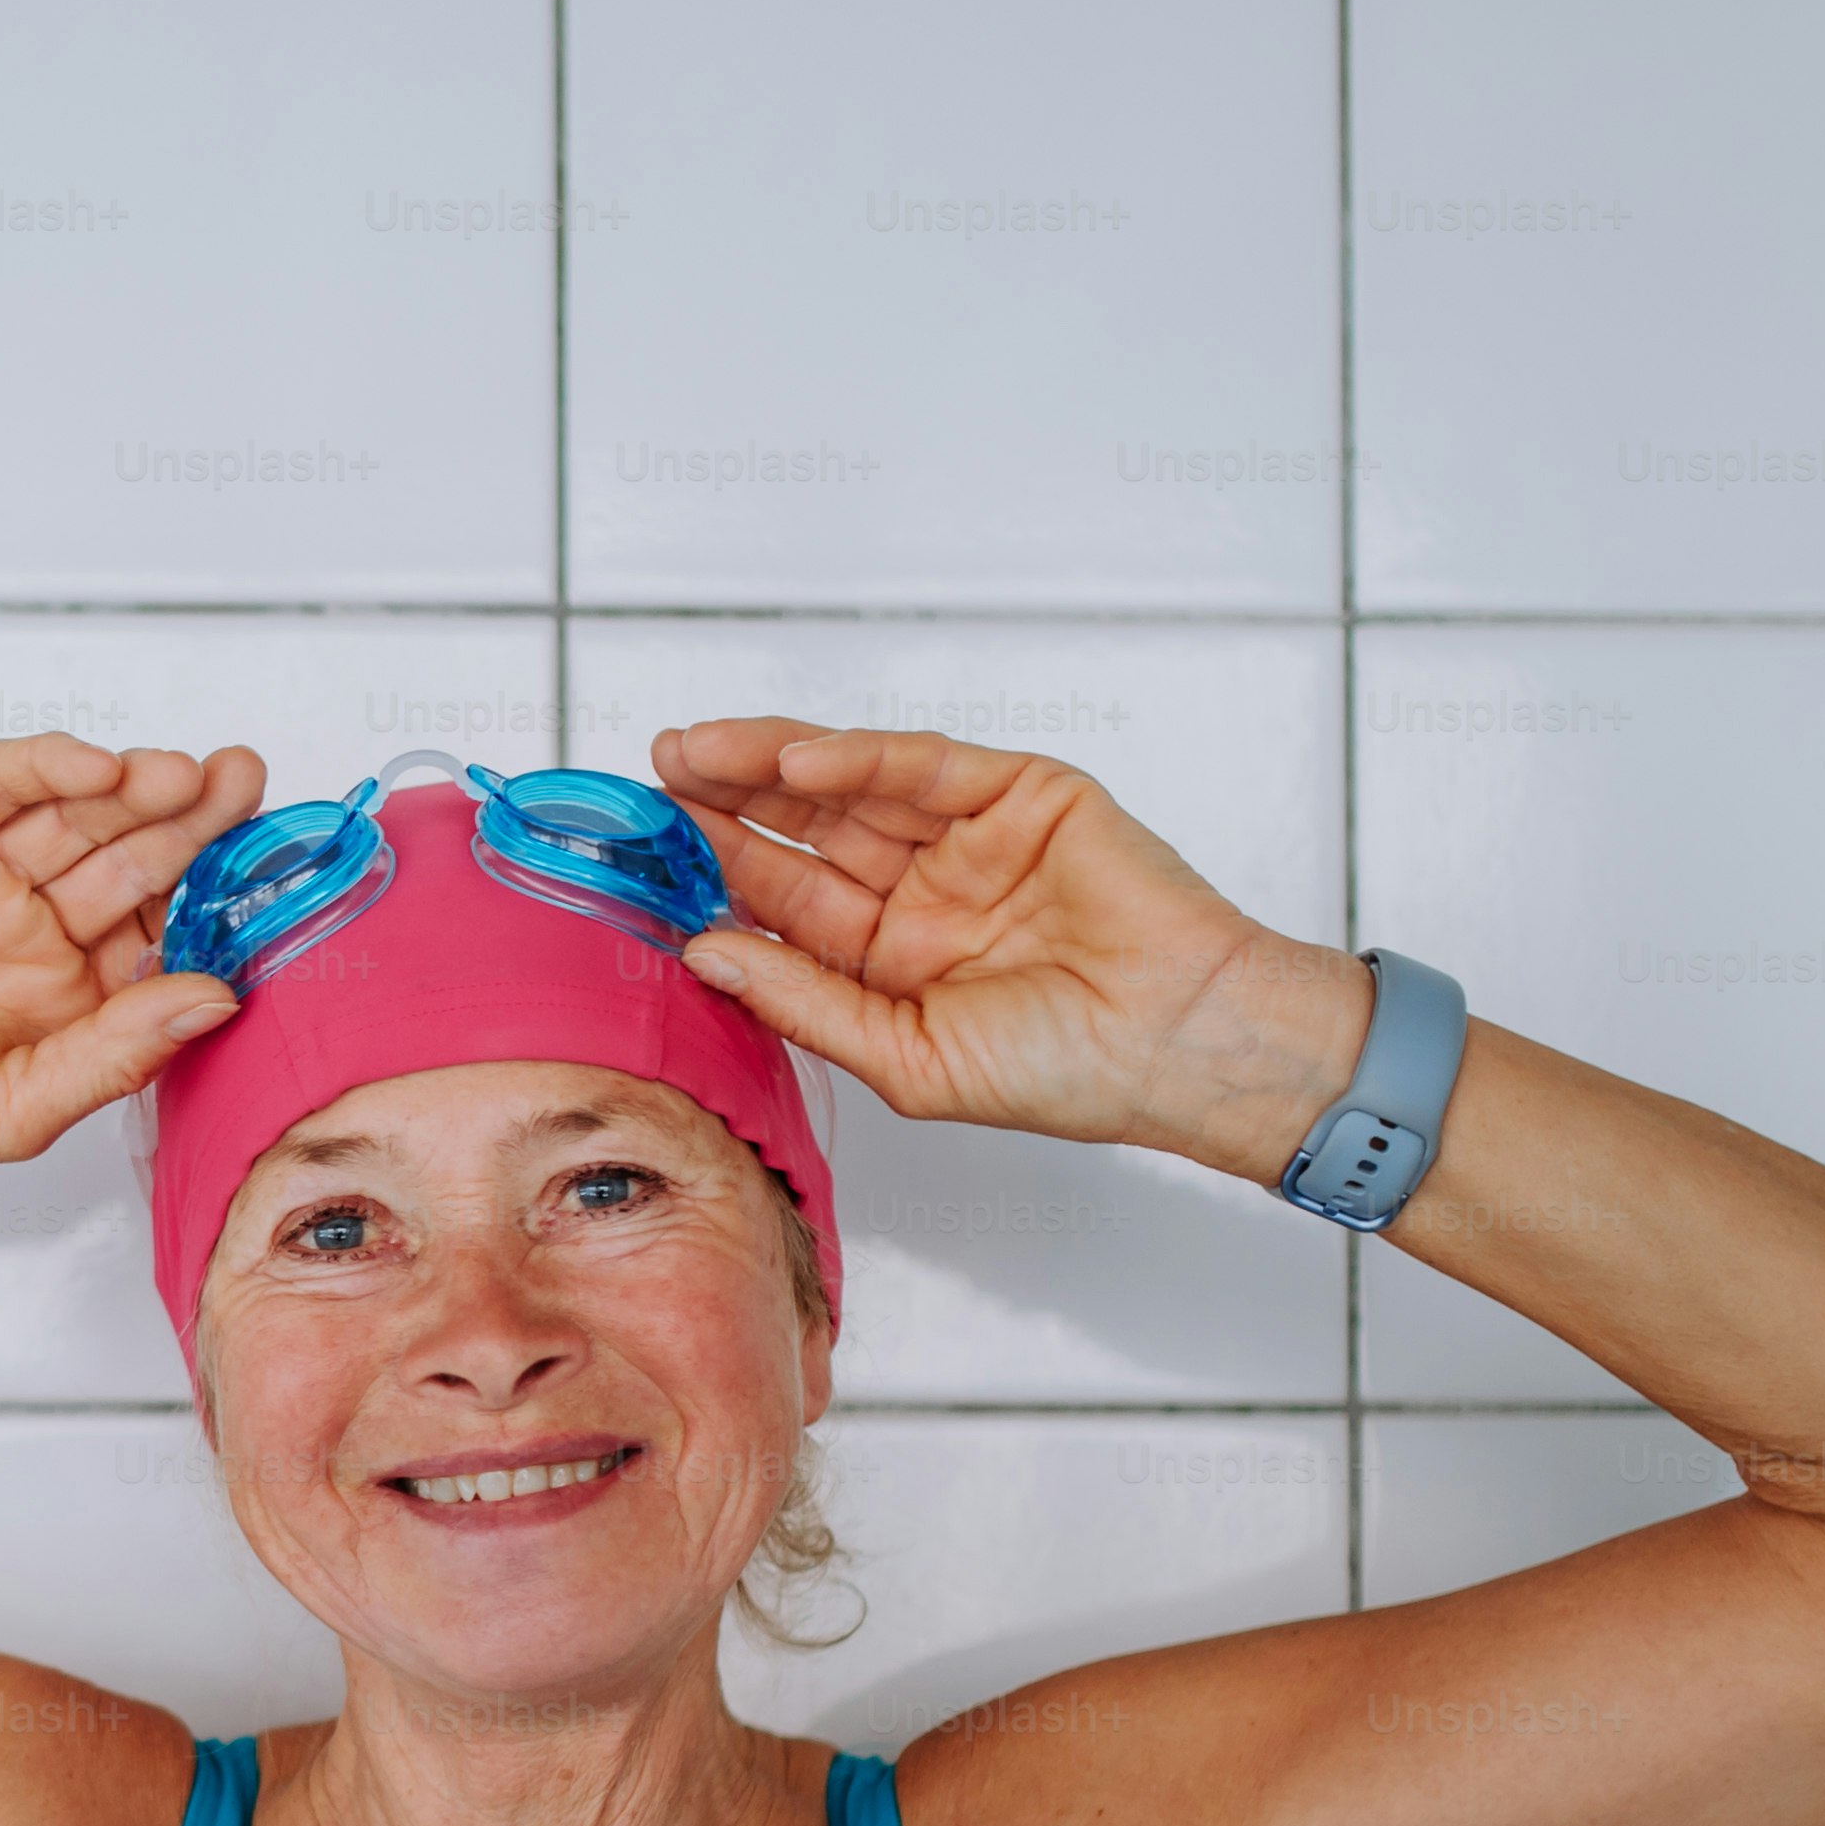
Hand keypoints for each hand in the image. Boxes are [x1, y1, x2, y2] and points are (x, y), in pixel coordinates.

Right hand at [0, 733, 270, 1194]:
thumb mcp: (16, 1109)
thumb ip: (117, 1052)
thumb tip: (219, 998)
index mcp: (64, 1002)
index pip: (158, 937)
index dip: (213, 903)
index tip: (272, 877)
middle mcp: (29, 932)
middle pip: (130, 862)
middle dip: (192, 823)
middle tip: (247, 785)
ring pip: (74, 817)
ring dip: (134, 792)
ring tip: (190, 778)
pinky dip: (48, 768)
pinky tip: (100, 770)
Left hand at [651, 720, 1365, 1177]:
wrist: (1179, 1046)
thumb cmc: (1066, 1073)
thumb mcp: (905, 1056)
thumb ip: (805, 1002)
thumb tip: (705, 953)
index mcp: (890, 960)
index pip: (785, 905)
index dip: (716, 875)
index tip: (646, 856)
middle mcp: (922, 892)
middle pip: (803, 834)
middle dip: (726, 804)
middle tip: (653, 781)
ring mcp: (970, 838)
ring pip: (850, 788)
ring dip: (768, 765)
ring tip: (694, 752)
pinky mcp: (1021, 794)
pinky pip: (922, 766)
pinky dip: (857, 759)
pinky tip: (792, 761)